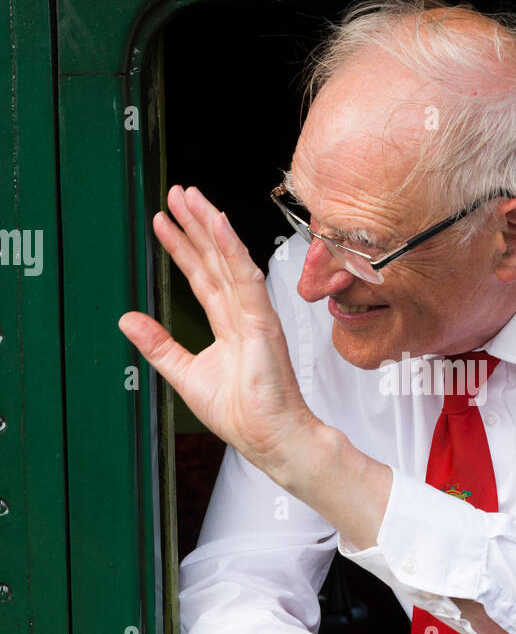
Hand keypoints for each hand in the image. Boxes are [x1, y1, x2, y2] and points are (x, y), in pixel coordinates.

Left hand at [118, 185, 317, 481]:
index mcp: (230, 325)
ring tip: (190, 198)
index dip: (182, 248)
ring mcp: (256, 315)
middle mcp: (244, 314)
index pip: (202, 276)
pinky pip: (246, 278)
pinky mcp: (263, 322)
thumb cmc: (244, 415)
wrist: (271, 438)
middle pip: (215, 259)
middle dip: (195, 225)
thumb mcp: (184, 374)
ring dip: (210, 226)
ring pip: (230, 259)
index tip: (163, 224)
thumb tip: (127, 319)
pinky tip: (218, 225)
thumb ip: (158, 344)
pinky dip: (232, 249)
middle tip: (176, 195)